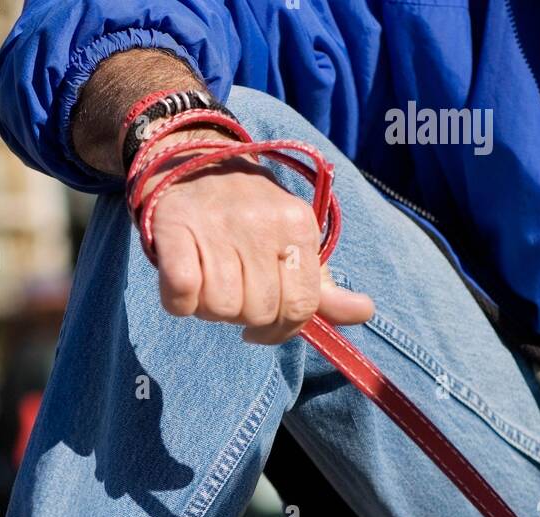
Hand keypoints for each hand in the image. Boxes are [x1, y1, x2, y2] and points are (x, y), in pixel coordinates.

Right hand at [147, 129, 374, 344]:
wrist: (191, 163)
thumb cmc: (247, 215)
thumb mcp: (293, 241)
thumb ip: (323, 287)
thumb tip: (365, 312)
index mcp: (299, 226)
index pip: (302, 307)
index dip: (281, 329)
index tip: (261, 325)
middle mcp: (262, 223)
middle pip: (259, 312)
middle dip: (242, 315)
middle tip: (229, 289)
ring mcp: (218, 227)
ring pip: (220, 308)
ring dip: (208, 307)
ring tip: (206, 278)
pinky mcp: (175, 232)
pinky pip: (183, 295)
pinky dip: (180, 302)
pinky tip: (184, 282)